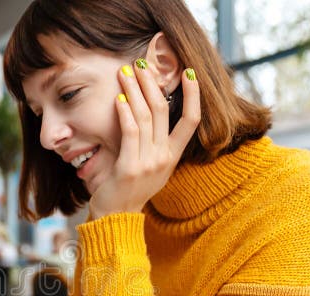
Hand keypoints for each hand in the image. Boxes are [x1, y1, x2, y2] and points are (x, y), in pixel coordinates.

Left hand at [88, 66, 199, 218]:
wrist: (116, 217)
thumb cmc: (130, 188)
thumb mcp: (152, 166)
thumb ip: (156, 142)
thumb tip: (152, 110)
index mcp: (173, 155)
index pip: (192, 120)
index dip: (193, 95)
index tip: (188, 72)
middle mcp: (164, 158)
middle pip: (163, 110)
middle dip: (151, 83)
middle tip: (141, 63)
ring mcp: (148, 163)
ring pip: (145, 117)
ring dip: (134, 91)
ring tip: (125, 72)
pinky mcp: (130, 168)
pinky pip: (130, 133)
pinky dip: (124, 113)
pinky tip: (118, 99)